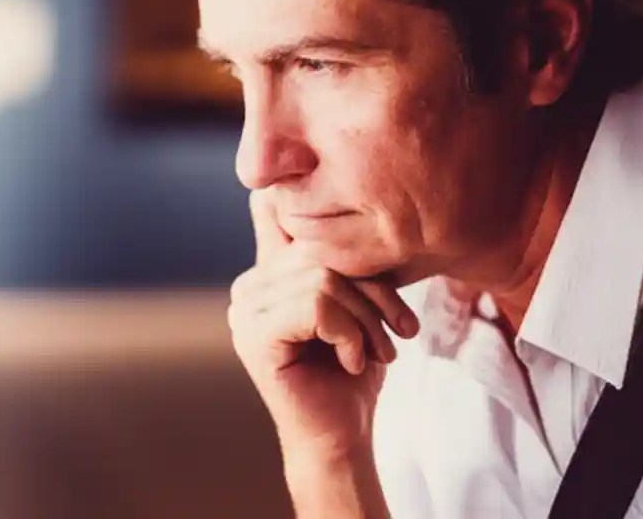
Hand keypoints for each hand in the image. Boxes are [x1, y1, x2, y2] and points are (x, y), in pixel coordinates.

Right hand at [228, 192, 419, 460]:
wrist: (342, 437)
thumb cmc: (352, 371)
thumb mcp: (354, 304)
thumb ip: (338, 262)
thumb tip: (340, 206)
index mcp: (265, 274)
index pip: (287, 219)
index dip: (320, 222)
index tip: (353, 258)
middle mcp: (247, 288)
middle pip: (320, 251)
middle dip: (373, 290)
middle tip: (398, 332)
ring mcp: (245, 313)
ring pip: (322, 279)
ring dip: (367, 319)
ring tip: (378, 351)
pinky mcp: (255, 338)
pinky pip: (316, 307)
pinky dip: (350, 334)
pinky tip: (354, 361)